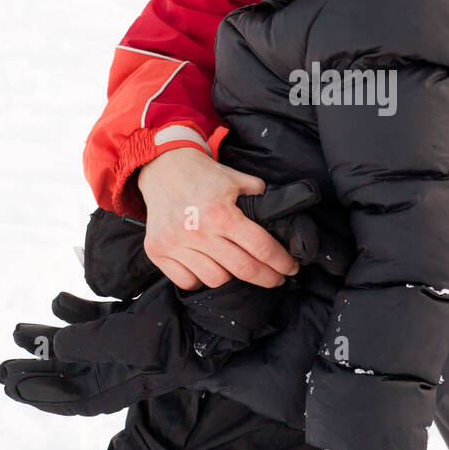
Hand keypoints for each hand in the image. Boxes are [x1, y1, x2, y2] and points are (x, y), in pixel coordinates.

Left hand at [0, 283, 197, 415]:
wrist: (214, 309)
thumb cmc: (176, 330)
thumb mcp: (130, 339)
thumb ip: (89, 343)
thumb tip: (56, 347)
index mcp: (118, 384)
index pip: (72, 400)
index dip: (40, 395)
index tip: (10, 386)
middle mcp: (119, 367)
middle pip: (67, 374)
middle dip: (34, 370)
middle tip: (1, 368)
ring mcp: (125, 342)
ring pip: (75, 344)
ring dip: (46, 337)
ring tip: (18, 330)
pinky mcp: (132, 318)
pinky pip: (94, 317)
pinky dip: (74, 310)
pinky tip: (57, 300)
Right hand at [137, 146, 299, 291]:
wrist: (163, 167)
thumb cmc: (204, 175)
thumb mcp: (238, 179)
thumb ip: (259, 199)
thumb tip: (280, 219)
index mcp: (221, 213)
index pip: (261, 248)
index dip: (281, 262)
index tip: (290, 269)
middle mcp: (198, 232)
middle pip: (243, 270)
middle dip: (267, 278)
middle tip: (277, 279)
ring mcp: (176, 244)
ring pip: (215, 280)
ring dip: (231, 277)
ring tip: (238, 267)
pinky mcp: (158, 251)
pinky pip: (187, 282)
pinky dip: (200, 279)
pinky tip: (209, 268)